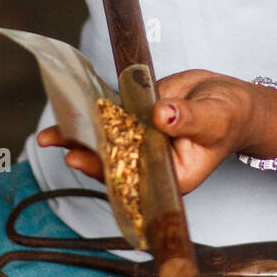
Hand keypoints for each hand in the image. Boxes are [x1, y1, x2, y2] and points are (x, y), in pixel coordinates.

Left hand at [37, 70, 276, 194]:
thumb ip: (189, 118)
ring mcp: (140, 139)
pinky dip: (89, 115)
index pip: (136, 179)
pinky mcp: (134, 118)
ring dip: (78, 138)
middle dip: (87, 156)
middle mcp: (150, 162)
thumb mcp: (214, 117)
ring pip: (106, 140)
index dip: (110, 173)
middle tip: (64, 148)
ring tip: (48, 137)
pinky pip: (109, 118)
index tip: (88, 164)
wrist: (226, 97)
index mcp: (171, 175)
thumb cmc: (229, 115)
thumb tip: (162, 115)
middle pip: (114, 163)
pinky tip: (65, 112)